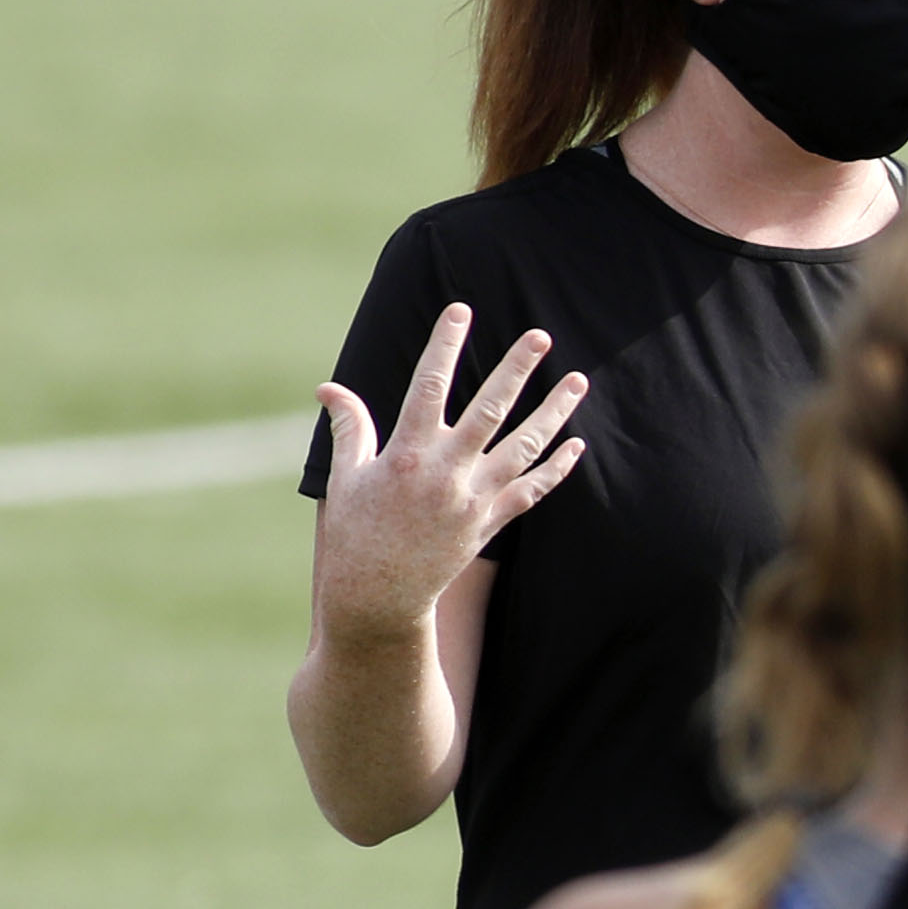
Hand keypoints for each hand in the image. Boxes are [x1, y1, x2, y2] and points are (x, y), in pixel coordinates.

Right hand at [313, 305, 588, 646]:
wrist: (378, 598)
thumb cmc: (355, 535)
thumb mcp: (344, 478)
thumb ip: (349, 429)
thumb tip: (329, 389)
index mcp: (407, 453)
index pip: (430, 385)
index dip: (446, 345)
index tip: (461, 310)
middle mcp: (447, 472)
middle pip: (491, 409)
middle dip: (517, 369)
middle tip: (541, 335)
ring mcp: (474, 499)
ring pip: (525, 447)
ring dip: (556, 413)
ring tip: (579, 381)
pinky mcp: (491, 524)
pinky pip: (533, 491)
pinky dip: (556, 468)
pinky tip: (576, 444)